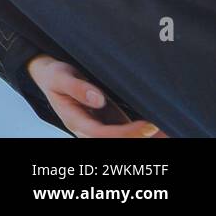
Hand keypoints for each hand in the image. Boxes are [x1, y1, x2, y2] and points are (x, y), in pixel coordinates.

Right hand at [27, 55, 163, 137]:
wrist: (49, 75)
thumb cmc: (54, 75)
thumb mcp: (59, 76)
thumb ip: (76, 87)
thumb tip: (97, 99)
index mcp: (73, 119)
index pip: (100, 133)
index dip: (125, 133)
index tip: (147, 126)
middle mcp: (86, 127)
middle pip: (113, 140)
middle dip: (137, 139)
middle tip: (163, 133)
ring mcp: (96, 125)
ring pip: (119, 138)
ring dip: (141, 137)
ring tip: (165, 134)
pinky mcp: (105, 120)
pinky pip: (122, 130)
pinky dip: (139, 131)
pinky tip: (155, 129)